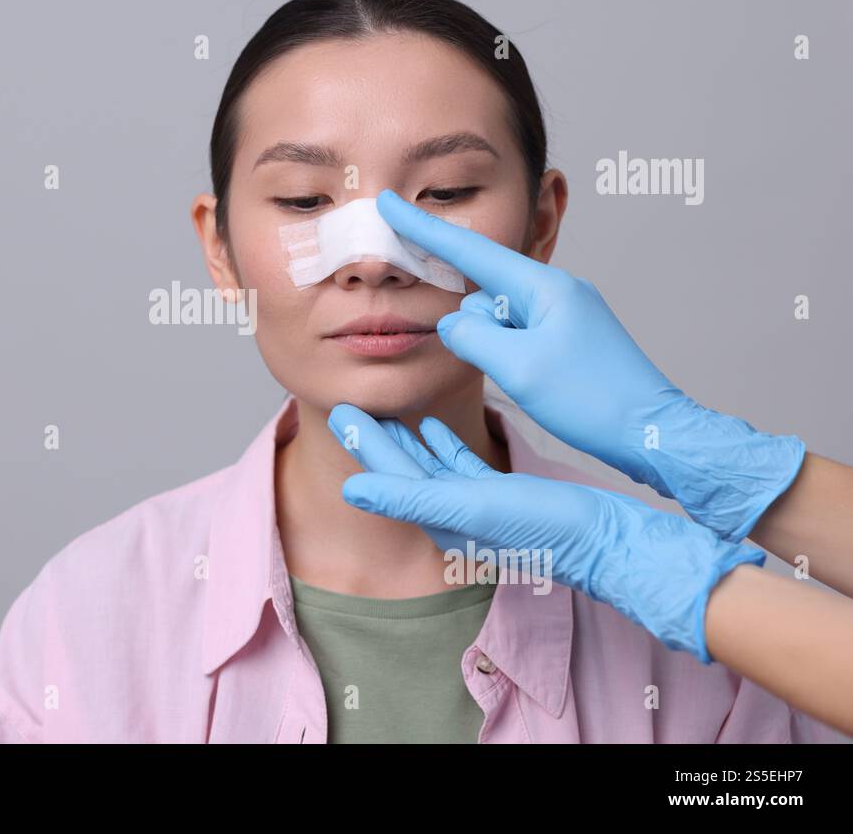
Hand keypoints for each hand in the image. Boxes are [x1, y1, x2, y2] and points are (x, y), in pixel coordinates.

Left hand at [327, 402, 765, 663]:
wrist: (606, 540)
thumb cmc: (541, 527)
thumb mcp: (468, 508)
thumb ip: (408, 496)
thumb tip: (349, 489)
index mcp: (438, 519)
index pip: (389, 475)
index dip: (363, 443)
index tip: (338, 410)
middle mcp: (451, 515)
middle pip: (402, 469)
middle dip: (375, 439)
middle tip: (347, 405)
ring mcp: (476, 505)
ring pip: (428, 465)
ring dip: (405, 439)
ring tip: (382, 411)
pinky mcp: (501, 494)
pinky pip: (461, 465)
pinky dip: (444, 444)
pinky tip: (434, 424)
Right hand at [374, 187, 805, 543]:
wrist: (654, 434)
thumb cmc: (595, 401)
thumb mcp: (518, 368)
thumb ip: (471, 337)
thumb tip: (453, 323)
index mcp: (545, 288)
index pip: (470, 251)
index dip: (423, 230)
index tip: (388, 204)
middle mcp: (556, 292)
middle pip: (483, 288)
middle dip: (467, 314)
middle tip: (479, 340)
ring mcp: (564, 316)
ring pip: (499, 317)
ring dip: (491, 344)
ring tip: (525, 380)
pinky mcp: (567, 340)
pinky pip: (517, 333)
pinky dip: (505, 350)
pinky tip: (520, 376)